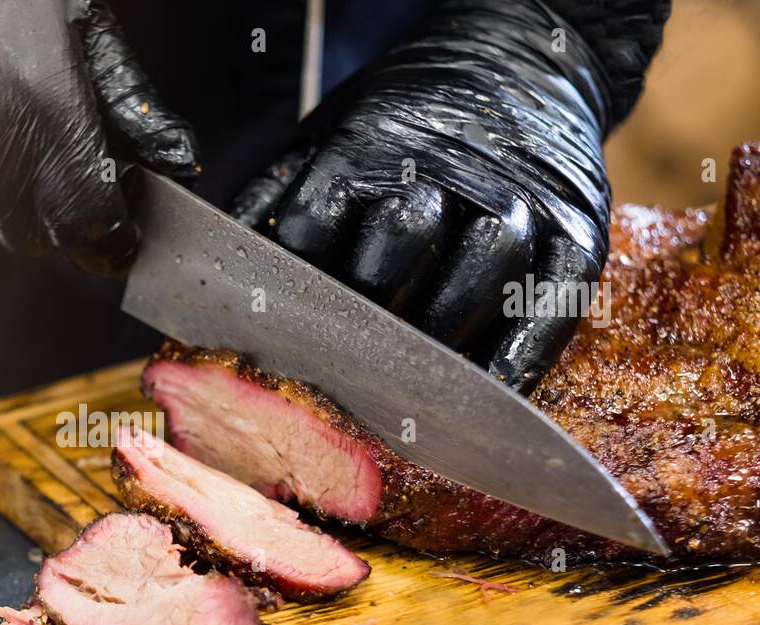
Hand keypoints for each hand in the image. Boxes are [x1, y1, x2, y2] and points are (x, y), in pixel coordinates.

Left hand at [231, 0, 612, 391]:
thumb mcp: (327, 135)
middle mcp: (449, 168)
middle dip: (359, 321)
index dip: (294, 290)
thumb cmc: (405, 124)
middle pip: (394, 255)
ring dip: (436, 346)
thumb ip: (273, 194)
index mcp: (370, 146)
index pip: (316, 229)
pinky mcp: (579, 230)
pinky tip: (488, 396)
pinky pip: (550, 304)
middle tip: (345, 371)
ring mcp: (520, 201)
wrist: (521, 63)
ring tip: (410, 392)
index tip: (283, 337)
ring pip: (474, 282)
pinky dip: (519, 357)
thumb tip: (212, 258)